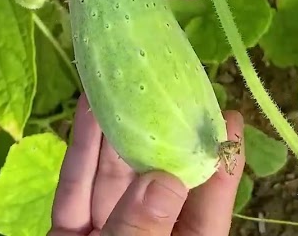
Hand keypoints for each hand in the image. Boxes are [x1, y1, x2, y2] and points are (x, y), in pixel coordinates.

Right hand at [50, 96, 244, 235]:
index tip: (229, 116)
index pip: (208, 207)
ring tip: (122, 78)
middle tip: (166, 78)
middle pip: (158, 181)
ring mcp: (105, 232)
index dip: (219, 161)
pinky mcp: (69, 233)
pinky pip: (76, 188)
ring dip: (117, 128)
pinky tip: (88, 107)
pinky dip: (82, 149)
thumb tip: (165, 180)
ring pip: (114, 177)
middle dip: (160, 130)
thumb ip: (143, 230)